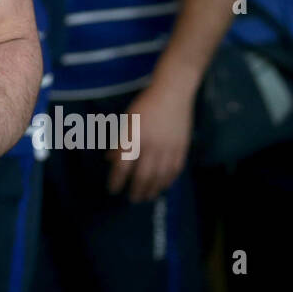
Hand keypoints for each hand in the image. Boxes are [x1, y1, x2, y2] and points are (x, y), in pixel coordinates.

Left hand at [106, 65, 197, 202]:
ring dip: (152, 190)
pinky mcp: (182, 148)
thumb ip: (120, 141)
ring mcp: (169, 148)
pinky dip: (168, 181)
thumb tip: (110, 159)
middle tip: (131, 199)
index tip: (113, 189)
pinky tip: (162, 187)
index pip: (122, 165)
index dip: (116, 180)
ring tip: (146, 197)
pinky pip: (175, 170)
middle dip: (135, 190)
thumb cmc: (146, 104)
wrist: (173, 93)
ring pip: (160, 176)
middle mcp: (151, 145)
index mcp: (135, 137)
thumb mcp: (127, 120)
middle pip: (142, 175)